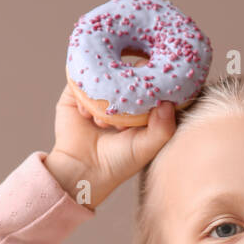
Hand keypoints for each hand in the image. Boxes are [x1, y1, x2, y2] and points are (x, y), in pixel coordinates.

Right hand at [47, 82, 176, 209]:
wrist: (82, 170)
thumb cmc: (119, 162)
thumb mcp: (147, 146)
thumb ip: (164, 128)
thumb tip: (167, 103)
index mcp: (140, 107)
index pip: (151, 84)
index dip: (154, 82)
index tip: (152, 89)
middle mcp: (120, 97)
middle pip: (129, 73)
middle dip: (130, 84)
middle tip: (126, 105)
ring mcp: (98, 93)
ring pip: (105, 73)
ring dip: (107, 93)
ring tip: (105, 122)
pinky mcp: (76, 92)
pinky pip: (81, 77)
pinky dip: (86, 93)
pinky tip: (88, 117)